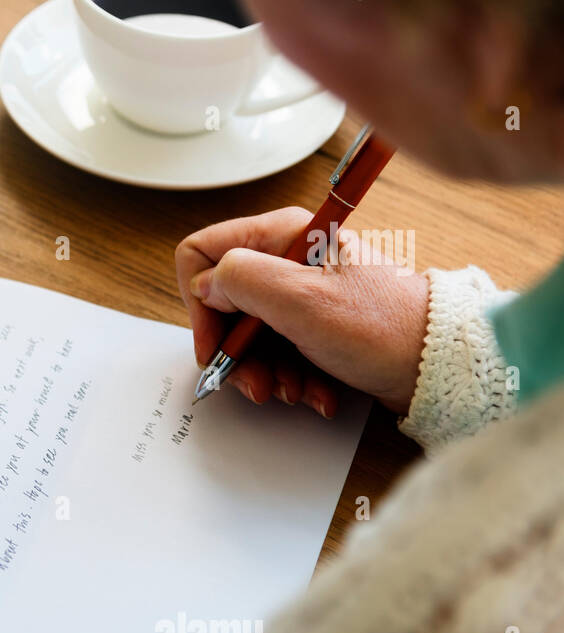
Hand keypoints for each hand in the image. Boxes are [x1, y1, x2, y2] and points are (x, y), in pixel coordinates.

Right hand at [175, 206, 429, 415]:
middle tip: (253, 383)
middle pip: (224, 303)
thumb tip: (205, 286)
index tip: (214, 344)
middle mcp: (288, 259)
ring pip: (249, 334)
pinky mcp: (315, 324)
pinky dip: (289, 377)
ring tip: (292, 391)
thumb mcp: (300, 299)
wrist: (438, 365)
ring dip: (265, 371)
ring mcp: (302, 293)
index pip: (204, 254)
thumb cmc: (382, 327)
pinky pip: (278, 351)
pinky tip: (314, 391)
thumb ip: (239, 280)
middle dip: (236, 351)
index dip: (200, 303)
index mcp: (283, 235)